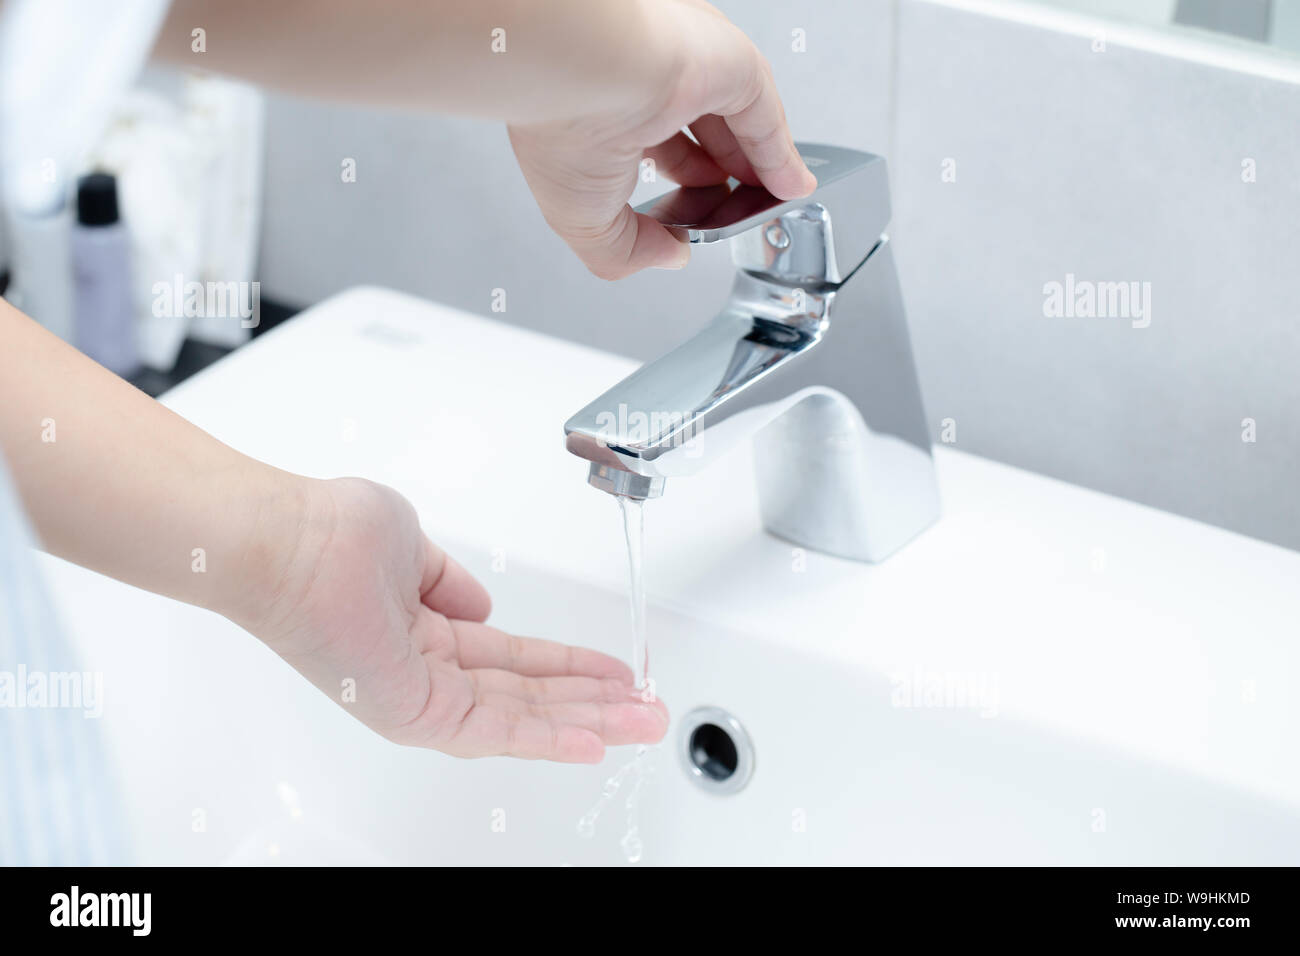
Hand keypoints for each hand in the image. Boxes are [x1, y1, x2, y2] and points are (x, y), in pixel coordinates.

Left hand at [242, 476, 667, 762]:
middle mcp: (425, 672)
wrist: (288, 541)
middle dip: (594, 703)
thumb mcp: (416, 547)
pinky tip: (595, 740)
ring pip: (523, 717)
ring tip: (643, 723)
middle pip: (528, 696)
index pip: (513, 660)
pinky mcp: (416, 713)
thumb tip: (483, 607)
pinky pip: (497, 730)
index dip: (569, 665)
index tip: (614, 671)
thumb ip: (453, 582)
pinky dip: (551, 736)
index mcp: (426, 635)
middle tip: (648, 710)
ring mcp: (422, 696)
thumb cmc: (332, 532)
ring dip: (589, 721)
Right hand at [508, 0, 816, 279]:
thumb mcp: (584, 222)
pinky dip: (779, 154)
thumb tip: (672, 255)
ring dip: (755, 167)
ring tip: (768, 203)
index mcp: (603, 108)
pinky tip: (790, 185)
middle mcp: (647, 83)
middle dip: (717, 176)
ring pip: (735, 121)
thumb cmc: (562, 122)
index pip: (653, 144)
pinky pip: (764, 114)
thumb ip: (628, 250)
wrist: (578, 64)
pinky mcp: (730, 63)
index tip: (693, 217)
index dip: (679, 185)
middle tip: (731, 209)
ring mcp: (690, 70)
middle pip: (699, 133)